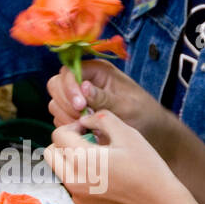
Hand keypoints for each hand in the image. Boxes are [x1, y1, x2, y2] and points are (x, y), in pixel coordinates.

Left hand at [45, 109, 200, 203]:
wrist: (162, 202)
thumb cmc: (147, 165)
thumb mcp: (127, 132)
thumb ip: (101, 119)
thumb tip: (84, 120)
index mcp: (82, 159)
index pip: (57, 135)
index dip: (72, 128)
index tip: (88, 130)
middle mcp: (74, 182)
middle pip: (50, 155)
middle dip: (64, 145)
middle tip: (88, 145)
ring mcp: (78, 201)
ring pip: (62, 174)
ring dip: (74, 165)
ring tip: (102, 165)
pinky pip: (75, 193)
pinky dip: (85, 185)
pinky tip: (107, 184)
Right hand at [47, 59, 163, 136]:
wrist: (148, 130)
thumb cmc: (142, 113)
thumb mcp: (126, 104)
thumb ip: (104, 97)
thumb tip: (84, 87)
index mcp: (97, 70)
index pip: (69, 71)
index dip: (70, 87)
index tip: (80, 106)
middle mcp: (84, 81)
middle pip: (56, 85)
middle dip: (66, 103)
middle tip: (82, 118)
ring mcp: (77, 98)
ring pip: (56, 103)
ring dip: (66, 116)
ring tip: (87, 126)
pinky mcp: (75, 114)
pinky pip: (60, 119)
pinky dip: (68, 126)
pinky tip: (85, 132)